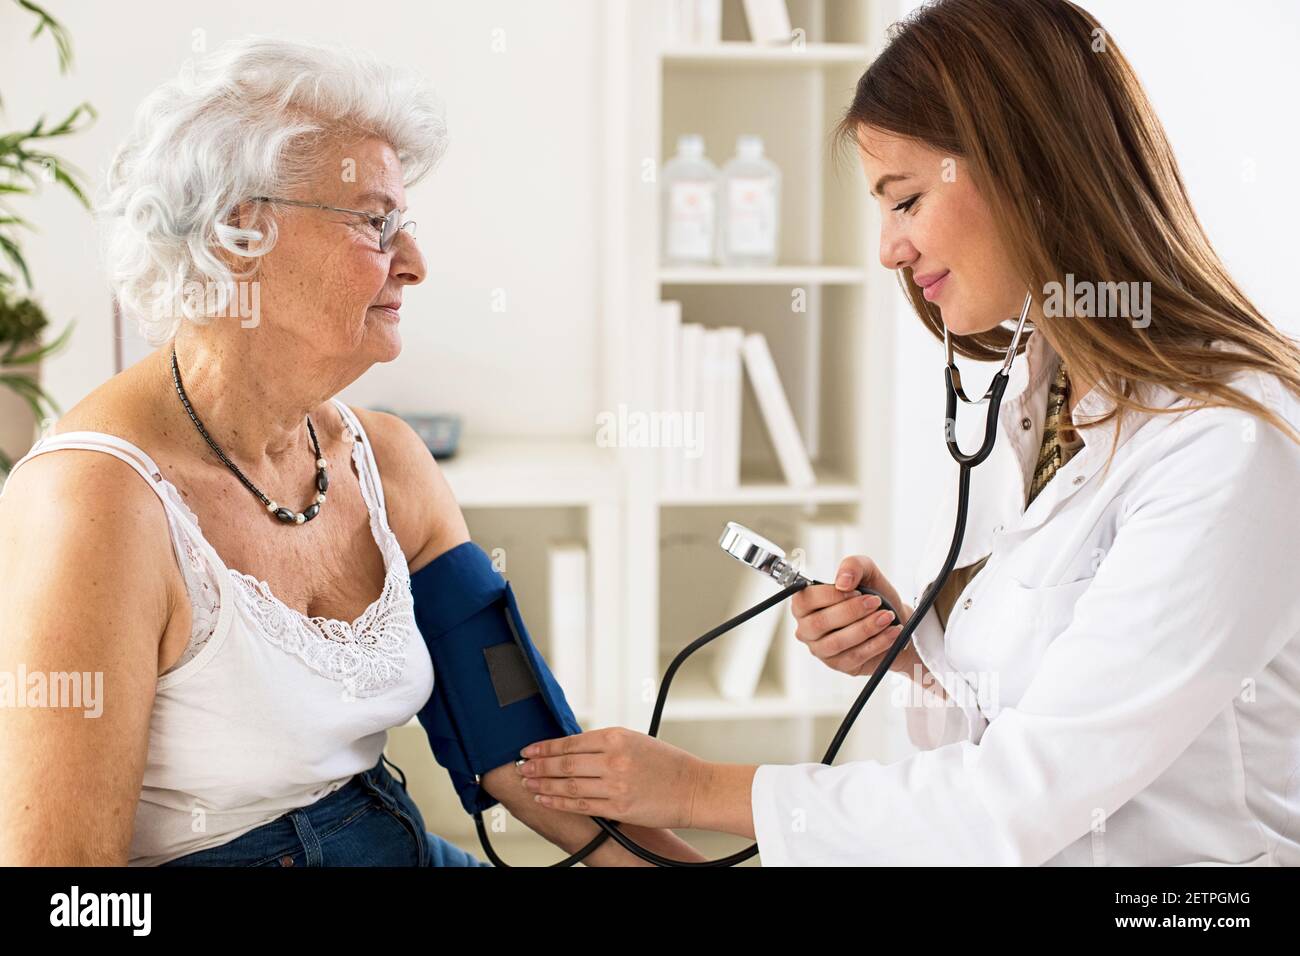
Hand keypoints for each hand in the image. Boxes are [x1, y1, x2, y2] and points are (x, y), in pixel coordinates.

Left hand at [516, 727, 704, 829]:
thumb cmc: (669, 764)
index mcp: (617, 736)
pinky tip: (546, 798)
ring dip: (544, 784)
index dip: (545, 747)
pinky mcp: (619, 806)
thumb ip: (606, 743)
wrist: (695, 788)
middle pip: (564, 763)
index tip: (529, 749)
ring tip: (529, 783)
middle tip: (523, 767)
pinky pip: (581, 804)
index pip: (571, 742)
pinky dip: (559, 801)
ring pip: (568, 784)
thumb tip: (572, 748)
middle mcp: (614, 758)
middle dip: (539, 765)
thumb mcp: (636, 741)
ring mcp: (615, 784)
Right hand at [791, 554, 917, 677]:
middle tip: (876, 602)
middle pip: (820, 623)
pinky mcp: (839, 665)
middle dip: (851, 611)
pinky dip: (876, 644)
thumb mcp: (866, 572)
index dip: (831, 595)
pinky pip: (854, 656)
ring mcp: (821, 649)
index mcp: (805, 604)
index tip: (855, 590)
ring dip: (865, 628)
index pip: (806, 600)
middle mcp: (807, 628)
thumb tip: (842, 581)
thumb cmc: (872, 595)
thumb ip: (852, 566)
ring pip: (837, 642)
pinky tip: (891, 633)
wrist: (892, 619)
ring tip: (886, 617)